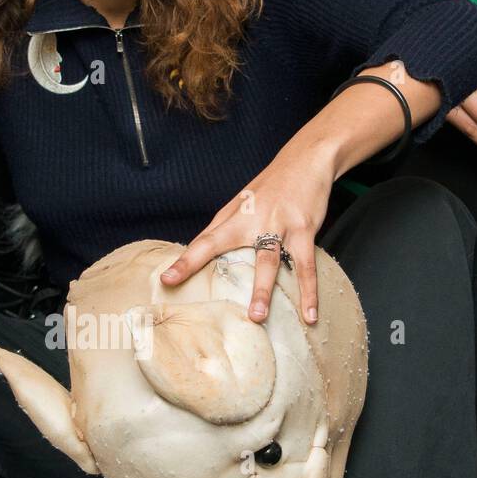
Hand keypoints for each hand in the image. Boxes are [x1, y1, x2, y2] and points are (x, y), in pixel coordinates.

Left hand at [159, 147, 334, 324]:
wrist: (307, 159)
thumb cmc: (271, 186)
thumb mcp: (242, 201)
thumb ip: (222, 226)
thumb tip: (197, 248)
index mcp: (234, 217)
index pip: (204, 241)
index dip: (185, 261)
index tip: (167, 279)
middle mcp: (253, 221)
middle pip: (233, 250)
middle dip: (218, 275)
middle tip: (211, 306)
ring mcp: (279, 226)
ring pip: (269, 262)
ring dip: (263, 291)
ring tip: (258, 317)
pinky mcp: (304, 230)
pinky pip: (305, 266)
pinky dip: (309, 292)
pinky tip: (309, 315)